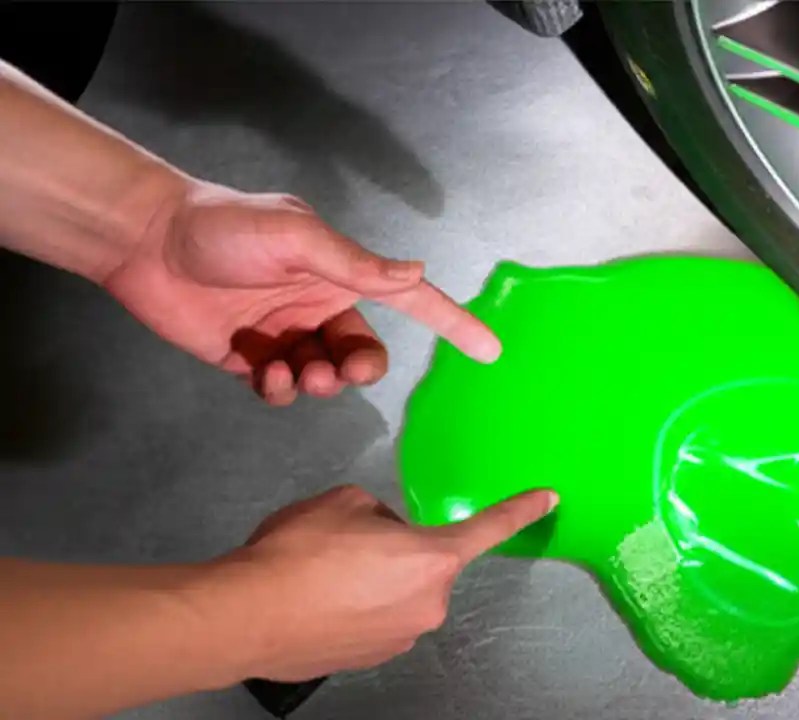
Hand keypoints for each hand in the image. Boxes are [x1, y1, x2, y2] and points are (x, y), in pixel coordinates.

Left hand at [102, 181, 499, 405]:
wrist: (146, 242)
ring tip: (293, 373)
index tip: (490, 349)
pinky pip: (283, 391)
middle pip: (368, 353)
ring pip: (327, 378)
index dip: (453, 323)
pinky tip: (264, 374)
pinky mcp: (251, 359)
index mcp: (341, 273)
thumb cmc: (224, 227)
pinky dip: (280, 391)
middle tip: (337, 370)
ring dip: (319, 383)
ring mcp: (287, 334)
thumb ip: (355, 264)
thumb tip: (416, 272)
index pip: (411, 300)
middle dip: (361, 369)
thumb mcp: (296, 237)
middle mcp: (320, 305)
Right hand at [215, 484, 556, 680]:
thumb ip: (381, 514)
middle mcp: (428, 605)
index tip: (548, 499)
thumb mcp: (346, 502)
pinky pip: (375, 619)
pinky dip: (354, 607)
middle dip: (396, 549)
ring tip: (321, 575)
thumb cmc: (299, 553)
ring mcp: (401, 638)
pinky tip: (317, 600)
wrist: (246, 616)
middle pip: (426, 563)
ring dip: (372, 581)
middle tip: (346, 544)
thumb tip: (383, 532)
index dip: (520, 510)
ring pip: (398, 592)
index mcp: (433, 559)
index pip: (489, 529)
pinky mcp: (371, 658)